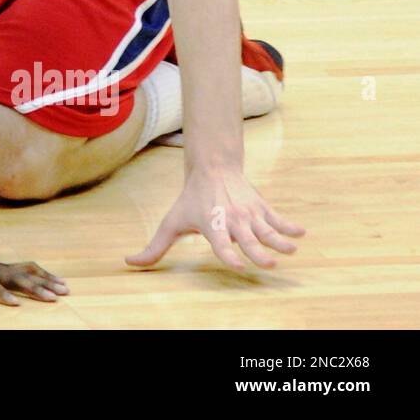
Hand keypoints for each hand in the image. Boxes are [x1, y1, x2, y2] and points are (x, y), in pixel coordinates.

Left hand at [0, 236, 68, 304]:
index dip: (0, 294)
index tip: (15, 303)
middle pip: (14, 279)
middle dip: (34, 289)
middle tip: (53, 298)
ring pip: (25, 272)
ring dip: (45, 280)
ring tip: (65, 290)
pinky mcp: (2, 267)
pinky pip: (27, 270)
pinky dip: (43, 275)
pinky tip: (59, 283)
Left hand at [126, 166, 304, 270]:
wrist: (212, 167)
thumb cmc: (191, 200)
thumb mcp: (171, 222)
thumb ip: (154, 247)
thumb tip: (130, 263)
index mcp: (212, 226)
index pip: (220, 245)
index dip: (228, 255)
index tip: (239, 265)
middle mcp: (232, 221)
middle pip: (248, 240)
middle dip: (259, 252)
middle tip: (269, 263)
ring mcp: (249, 214)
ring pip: (268, 230)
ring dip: (281, 240)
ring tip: (291, 249)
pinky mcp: (261, 207)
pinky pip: (278, 218)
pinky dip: (290, 226)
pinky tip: (301, 233)